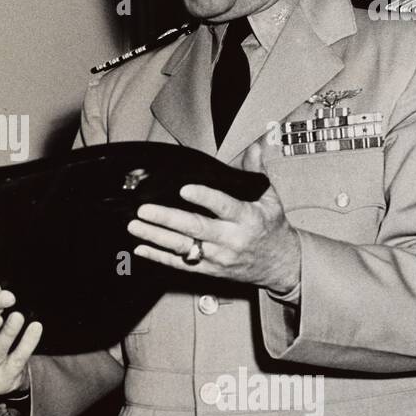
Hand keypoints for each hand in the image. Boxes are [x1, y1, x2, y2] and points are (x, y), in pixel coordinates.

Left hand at [127, 142, 300, 296]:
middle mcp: (231, 239)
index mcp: (247, 218)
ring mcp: (218, 257)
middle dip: (167, 219)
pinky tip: (141, 249)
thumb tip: (254, 145)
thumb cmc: (271, 228)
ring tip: (134, 226)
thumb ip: (256, 171)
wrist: (280, 265)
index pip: (224, 206)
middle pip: (196, 228)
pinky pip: (181, 265)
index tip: (184, 188)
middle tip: (144, 209)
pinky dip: (160, 257)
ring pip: (184, 247)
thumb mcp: (270, 198)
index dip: (204, 197)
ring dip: (156, 237)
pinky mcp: (210, 270)